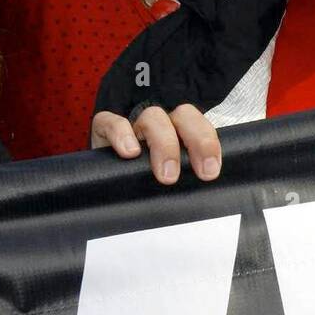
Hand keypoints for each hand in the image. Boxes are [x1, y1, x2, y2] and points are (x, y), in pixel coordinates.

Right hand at [91, 104, 221, 183]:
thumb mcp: (171, 182)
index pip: (202, 126)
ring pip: (152, 117)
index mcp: (181, 133)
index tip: (211, 170)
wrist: (105, 186)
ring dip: (164, 142)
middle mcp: (161, 125)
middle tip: (201, 172)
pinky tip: (130, 153)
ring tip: (167, 174)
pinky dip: (121, 133)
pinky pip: (110, 121)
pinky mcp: (103, 129)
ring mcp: (133, 125)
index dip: (209, 143)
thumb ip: (188, 182)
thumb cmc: (144, 182)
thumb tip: (203, 198)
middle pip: (183, 115)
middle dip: (197, 141)